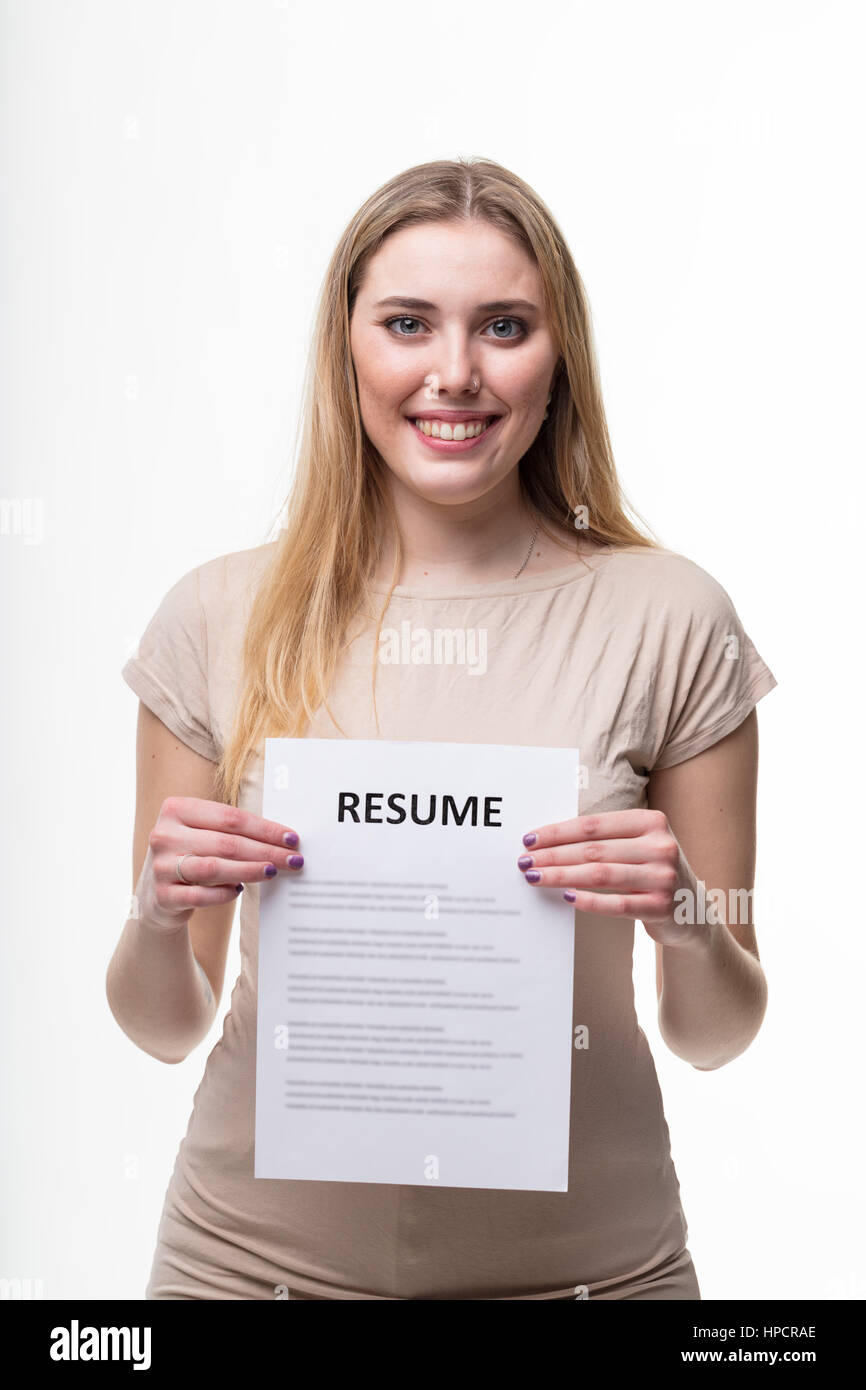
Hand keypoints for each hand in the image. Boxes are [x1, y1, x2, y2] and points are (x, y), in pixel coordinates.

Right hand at [136, 796, 303, 934]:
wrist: (155, 894)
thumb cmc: (191, 856)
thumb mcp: (202, 834)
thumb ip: (231, 831)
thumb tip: (282, 839)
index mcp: (176, 809)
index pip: (229, 817)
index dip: (264, 828)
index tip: (291, 838)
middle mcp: (164, 835)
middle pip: (226, 842)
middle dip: (265, 851)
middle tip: (293, 860)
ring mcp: (161, 866)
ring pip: (213, 867)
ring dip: (249, 870)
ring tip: (272, 872)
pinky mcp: (162, 896)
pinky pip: (200, 895)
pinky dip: (223, 893)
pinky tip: (239, 890)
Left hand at [517, 808, 705, 945]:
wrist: (693, 910)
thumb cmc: (652, 871)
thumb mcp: (639, 845)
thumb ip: (606, 838)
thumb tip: (548, 841)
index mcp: (652, 821)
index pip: (594, 824)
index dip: (558, 832)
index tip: (529, 839)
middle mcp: (661, 845)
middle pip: (593, 849)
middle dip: (553, 855)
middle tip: (524, 862)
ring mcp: (663, 877)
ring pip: (600, 875)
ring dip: (561, 876)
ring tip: (536, 877)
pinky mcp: (661, 907)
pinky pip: (617, 904)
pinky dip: (588, 901)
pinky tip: (566, 898)